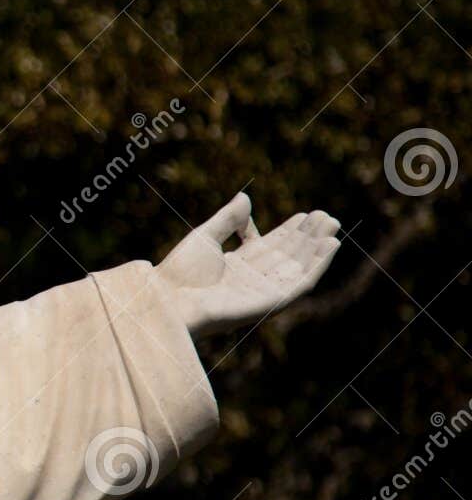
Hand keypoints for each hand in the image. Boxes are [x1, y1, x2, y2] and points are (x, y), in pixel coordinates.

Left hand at [157, 192, 340, 337]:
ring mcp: (262, 292)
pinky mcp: (271, 303)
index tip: (304, 215)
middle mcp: (251, 280)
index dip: (288, 231)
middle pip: (287, 255)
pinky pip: (301, 284)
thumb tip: (245, 196)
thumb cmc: (179, 273)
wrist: (168, 299)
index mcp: (235, 266)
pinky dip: (317, 265)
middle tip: (326, 215)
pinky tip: (330, 245)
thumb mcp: (206, 237)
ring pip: (298, 267)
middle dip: (307, 236)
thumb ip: (228, 219)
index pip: (269, 246)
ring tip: (332, 225)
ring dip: (317, 247)